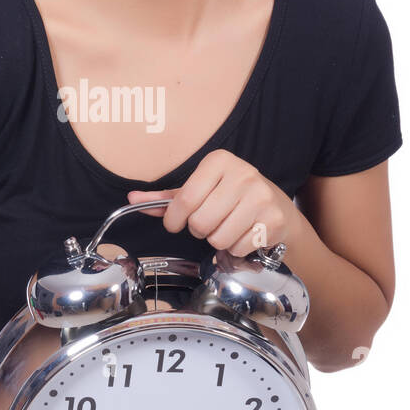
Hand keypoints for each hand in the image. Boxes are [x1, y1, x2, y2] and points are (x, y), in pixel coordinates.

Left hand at [127, 149, 302, 257]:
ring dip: (216, 240)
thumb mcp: (200, 190)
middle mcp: (242, 175)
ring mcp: (260, 198)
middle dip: (199, 229)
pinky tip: (243, 234)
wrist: (277, 207)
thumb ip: (166, 197)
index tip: (175, 222)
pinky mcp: (272, 221)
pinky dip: (235, 248)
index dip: (174, 218)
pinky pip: (237, 247)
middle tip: (209, 222)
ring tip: (226, 227)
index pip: (184, 199)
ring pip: (217, 237)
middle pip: (200, 222)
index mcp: (219, 161)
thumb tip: (133, 199)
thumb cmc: (231, 197)